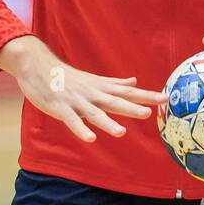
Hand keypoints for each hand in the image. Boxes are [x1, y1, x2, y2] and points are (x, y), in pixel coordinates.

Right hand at [0, 36, 166, 142]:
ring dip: (107, 122)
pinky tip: (89, 139)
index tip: (166, 98)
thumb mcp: (94, 79)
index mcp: (101, 88)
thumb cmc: (66, 76)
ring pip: (94, 114)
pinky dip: (80, 129)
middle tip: (149, 112)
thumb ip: (114, 83)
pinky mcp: (61, 108)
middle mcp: (92, 94)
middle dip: (132, 107)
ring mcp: (77, 102)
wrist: (37, 65)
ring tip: (121, 132)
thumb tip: (134, 82)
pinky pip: (72, 121)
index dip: (147, 96)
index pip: (128, 93)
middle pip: (115, 102)